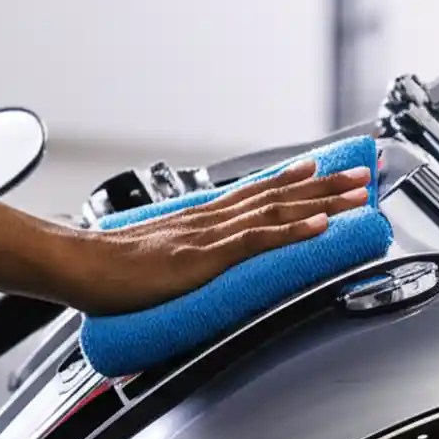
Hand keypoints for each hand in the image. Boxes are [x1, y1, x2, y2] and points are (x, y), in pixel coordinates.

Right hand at [57, 159, 371, 315]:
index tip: (322, 168)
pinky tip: (319, 225)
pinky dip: (292, 231)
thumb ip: (183, 261)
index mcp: (200, 221)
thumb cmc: (106, 269)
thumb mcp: (156, 262)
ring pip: (277, 211)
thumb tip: (194, 270)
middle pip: (277, 196)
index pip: (256, 194)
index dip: (294, 181)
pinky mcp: (204, 258)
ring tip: (356, 194)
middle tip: (362, 175)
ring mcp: (210, 236)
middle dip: (324, 185)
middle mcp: (211, 220)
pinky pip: (257, 241)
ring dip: (322, 201)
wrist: (77, 266)